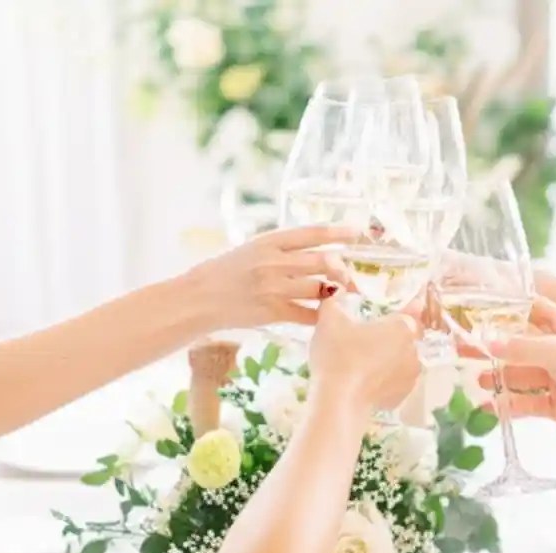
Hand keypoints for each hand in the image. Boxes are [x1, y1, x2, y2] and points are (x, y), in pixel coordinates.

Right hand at [189, 225, 351, 328]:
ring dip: (334, 293)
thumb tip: (317, 249)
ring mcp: (274, 288)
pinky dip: (320, 315)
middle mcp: (273, 262)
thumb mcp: (252, 249)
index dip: (338, 233)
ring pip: (319, 288)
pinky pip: (308, 314)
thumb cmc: (225, 271)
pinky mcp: (272, 312)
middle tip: (351, 275)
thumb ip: (281, 248)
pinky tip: (324, 315)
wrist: (199, 297)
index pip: (312, 233)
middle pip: (323, 262)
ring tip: (340, 295)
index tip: (356, 233)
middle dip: (342, 269)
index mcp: (269, 241)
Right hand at [309, 298, 420, 411]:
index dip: (404, 311)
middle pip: (408, 338)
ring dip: (391, 359)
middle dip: (394, 337)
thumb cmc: (337, 354)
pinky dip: (385, 380)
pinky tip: (366, 381)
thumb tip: (334, 290)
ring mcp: (411, 377)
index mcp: (403, 326)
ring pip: (404, 361)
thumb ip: (333, 300)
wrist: (338, 400)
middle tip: (370, 338)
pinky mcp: (402, 397)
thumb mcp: (329, 320)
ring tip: (367, 361)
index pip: (412, 314)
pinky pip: (396, 382)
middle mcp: (414, 350)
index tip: (390, 315)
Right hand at [485, 297, 555, 445]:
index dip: (511, 308)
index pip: (535, 310)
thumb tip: (487, 342)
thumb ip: (522, 348)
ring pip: (520, 376)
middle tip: (464, 348)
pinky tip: (491, 407)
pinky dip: (508, 405)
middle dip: (494, 348)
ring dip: (499, 378)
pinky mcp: (554, 406)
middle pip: (520, 345)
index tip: (480, 308)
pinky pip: (525, 403)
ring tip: (478, 381)